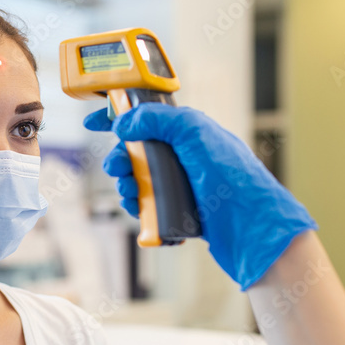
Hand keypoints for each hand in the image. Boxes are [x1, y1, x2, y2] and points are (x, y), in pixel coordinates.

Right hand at [84, 103, 316, 289]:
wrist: (252, 228)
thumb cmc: (232, 178)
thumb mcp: (195, 134)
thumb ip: (158, 120)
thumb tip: (124, 125)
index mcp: (187, 133)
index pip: (146, 117)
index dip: (117, 116)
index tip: (92, 122)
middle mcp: (183, 156)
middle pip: (135, 151)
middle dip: (119, 158)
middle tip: (118, 168)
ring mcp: (180, 185)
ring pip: (136, 180)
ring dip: (125, 185)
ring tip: (131, 193)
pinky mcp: (178, 211)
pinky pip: (145, 206)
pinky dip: (135, 207)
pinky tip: (140, 211)